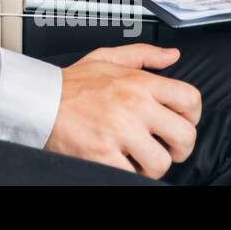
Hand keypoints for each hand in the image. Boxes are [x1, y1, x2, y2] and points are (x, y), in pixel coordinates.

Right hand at [44, 44, 200, 179]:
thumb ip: (142, 55)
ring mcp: (120, 131)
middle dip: (179, 147)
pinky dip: (128, 173)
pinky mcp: (104, 154)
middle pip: (185, 135)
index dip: (192, 116)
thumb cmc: (71, 84)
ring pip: (162, 161)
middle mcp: (134, 105)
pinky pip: (134, 175)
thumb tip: (172, 55)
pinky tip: (119, 161)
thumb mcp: (106, 58)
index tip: (180, 121)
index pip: (190, 99)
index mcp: (138, 82)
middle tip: (165, 146)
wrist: (38, 102)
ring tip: (137, 156)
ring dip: (151, 164)